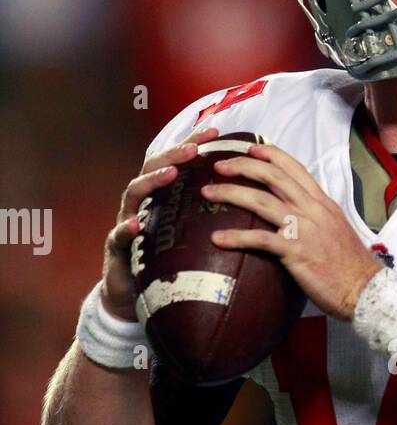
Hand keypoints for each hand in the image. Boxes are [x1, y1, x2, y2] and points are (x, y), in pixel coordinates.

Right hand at [101, 127, 220, 320]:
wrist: (131, 292)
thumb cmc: (166, 260)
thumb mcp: (189, 235)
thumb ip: (209, 217)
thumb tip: (250, 204)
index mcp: (162, 196)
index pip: (177, 162)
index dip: (193, 144)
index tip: (216, 132)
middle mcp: (142, 202)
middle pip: (153, 167)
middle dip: (173, 155)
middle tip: (194, 149)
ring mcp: (126, 220)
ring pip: (134, 192)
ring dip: (152, 181)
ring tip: (171, 174)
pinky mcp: (117, 246)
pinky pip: (118, 235)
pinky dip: (126, 228)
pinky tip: (135, 224)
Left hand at [202, 142, 382, 319]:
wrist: (363, 289)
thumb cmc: (349, 265)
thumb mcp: (335, 229)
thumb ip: (315, 216)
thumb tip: (294, 213)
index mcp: (321, 202)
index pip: (293, 167)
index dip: (268, 154)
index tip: (248, 149)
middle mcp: (312, 209)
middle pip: (272, 176)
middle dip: (241, 166)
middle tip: (218, 165)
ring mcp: (304, 229)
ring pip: (261, 201)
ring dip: (230, 193)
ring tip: (208, 193)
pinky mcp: (296, 251)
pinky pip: (260, 239)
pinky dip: (236, 237)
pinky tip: (217, 239)